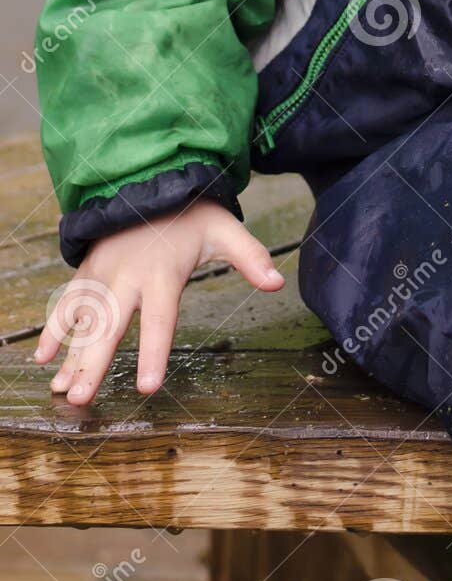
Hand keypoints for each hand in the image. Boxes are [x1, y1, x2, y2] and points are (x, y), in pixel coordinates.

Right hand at [33, 200, 285, 405]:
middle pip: (109, 327)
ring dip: (71, 355)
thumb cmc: (191, 214)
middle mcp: (127, 277)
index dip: (153, 352)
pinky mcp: (88, 273)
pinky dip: (54, 329)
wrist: (149, 181)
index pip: (159, 320)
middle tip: (83, 399)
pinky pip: (67, 303)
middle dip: (95, 364)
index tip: (147, 386)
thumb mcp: (225, 229)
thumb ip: (250, 257)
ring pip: (83, 320)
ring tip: (62, 390)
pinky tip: (44, 358)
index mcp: (162, 273)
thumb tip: (278, 282)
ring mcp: (103, 275)